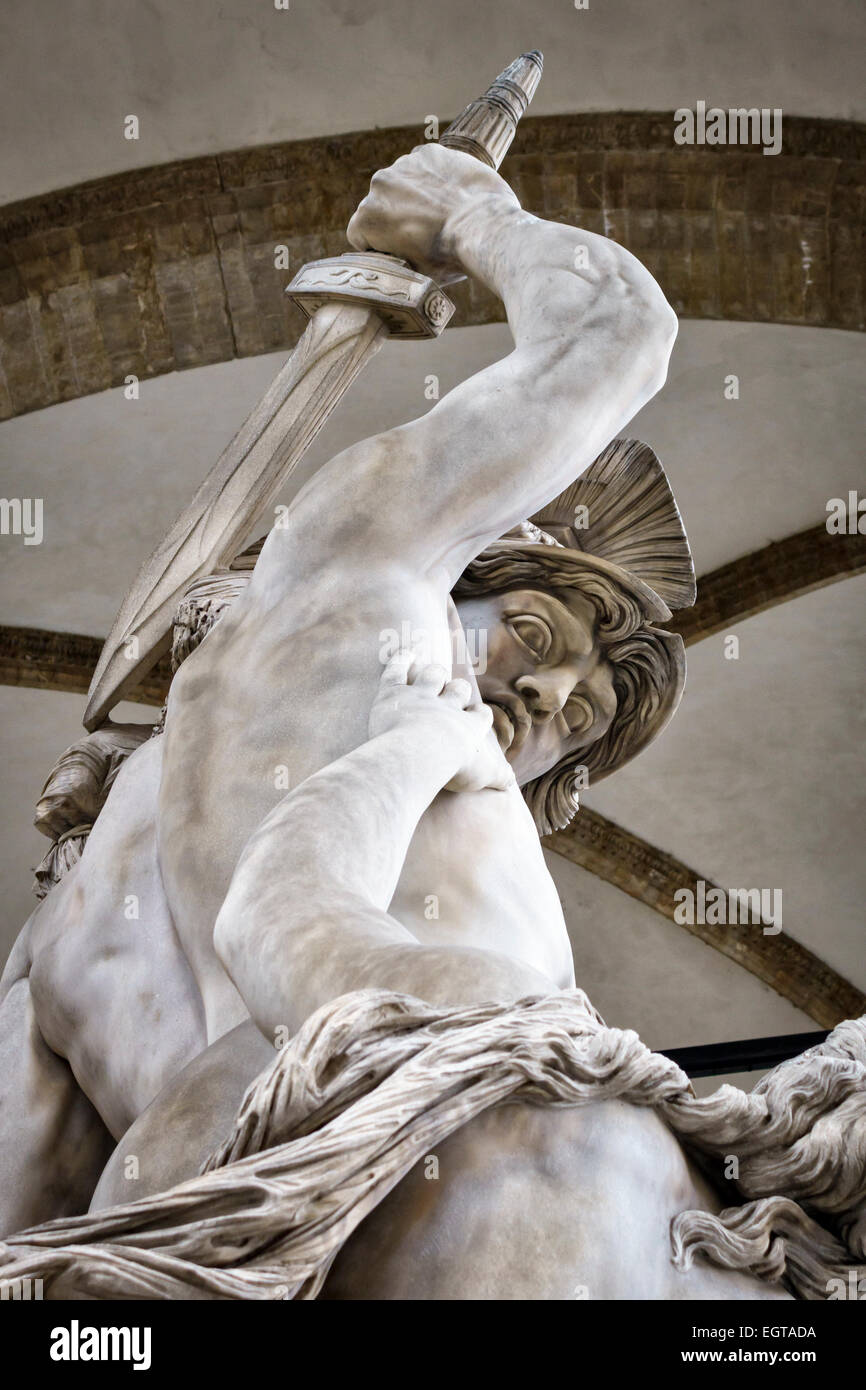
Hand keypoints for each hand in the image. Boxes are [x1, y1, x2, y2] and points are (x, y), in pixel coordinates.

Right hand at [346, 143, 519, 281]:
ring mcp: (403, 164)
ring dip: (414, 195)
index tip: (398, 250)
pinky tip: (452, 194)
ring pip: (402, 183)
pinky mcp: (428, 152)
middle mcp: (378, 185)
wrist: (483, 227)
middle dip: (396, 216)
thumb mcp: (413, 272)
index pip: (360, 232)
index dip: (378, 244)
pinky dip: (434, 178)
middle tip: (424, 232)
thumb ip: (394, 258)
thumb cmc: (448, 257)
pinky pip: (424, 166)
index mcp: (367, 217)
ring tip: (442, 212)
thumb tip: (393, 257)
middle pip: (381, 205)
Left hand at [369, 648, 514, 793]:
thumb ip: (498, 777)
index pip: (480, 716)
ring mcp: (420, 696)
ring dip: (435, 674)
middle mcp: (447, 706)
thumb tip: (510, 783)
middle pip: (458, 690)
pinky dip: (401, 660)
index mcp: (469, 726)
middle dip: (458, 689)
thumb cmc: (453, 768)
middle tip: (456, 691)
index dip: (479, 714)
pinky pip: (397, 670)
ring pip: (432, 676)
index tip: (479, 715)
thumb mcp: (482, 776)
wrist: (420, 754)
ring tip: (436, 674)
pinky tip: (405, 653)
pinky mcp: (394, 693)